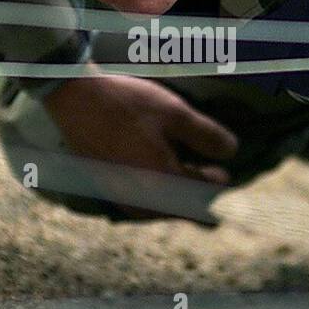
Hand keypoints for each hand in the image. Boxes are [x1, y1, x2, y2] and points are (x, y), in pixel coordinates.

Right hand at [42, 72, 239, 219]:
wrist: (75, 99)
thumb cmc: (127, 104)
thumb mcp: (175, 113)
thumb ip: (207, 135)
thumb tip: (232, 152)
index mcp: (164, 182)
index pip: (202, 191)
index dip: (216, 181)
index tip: (224, 174)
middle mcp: (142, 199)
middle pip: (180, 207)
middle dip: (197, 198)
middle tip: (208, 186)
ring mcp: (121, 197)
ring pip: (158, 209)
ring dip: (175, 200)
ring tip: (184, 184)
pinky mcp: (106, 190)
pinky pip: (138, 205)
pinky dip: (153, 197)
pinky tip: (155, 182)